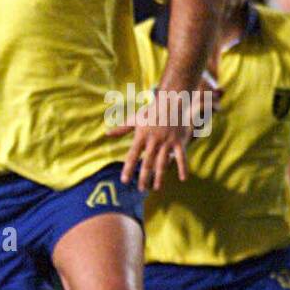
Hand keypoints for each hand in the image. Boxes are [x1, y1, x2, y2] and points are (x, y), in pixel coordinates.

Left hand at [110, 76, 218, 191]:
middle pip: (147, 162)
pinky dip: (183, 167)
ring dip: (159, 176)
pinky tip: (183, 178)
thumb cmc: (152, 111)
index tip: (124, 180)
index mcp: (142, 136)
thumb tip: (107, 133)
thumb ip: (122, 128)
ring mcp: (167, 141)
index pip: (133, 155)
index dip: (129, 168)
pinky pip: (182, 156)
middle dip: (144, 177)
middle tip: (140, 189)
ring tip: (155, 188)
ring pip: (163, 162)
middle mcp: (154, 140)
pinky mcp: (180, 141)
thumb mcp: (136, 119)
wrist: (173, 100)